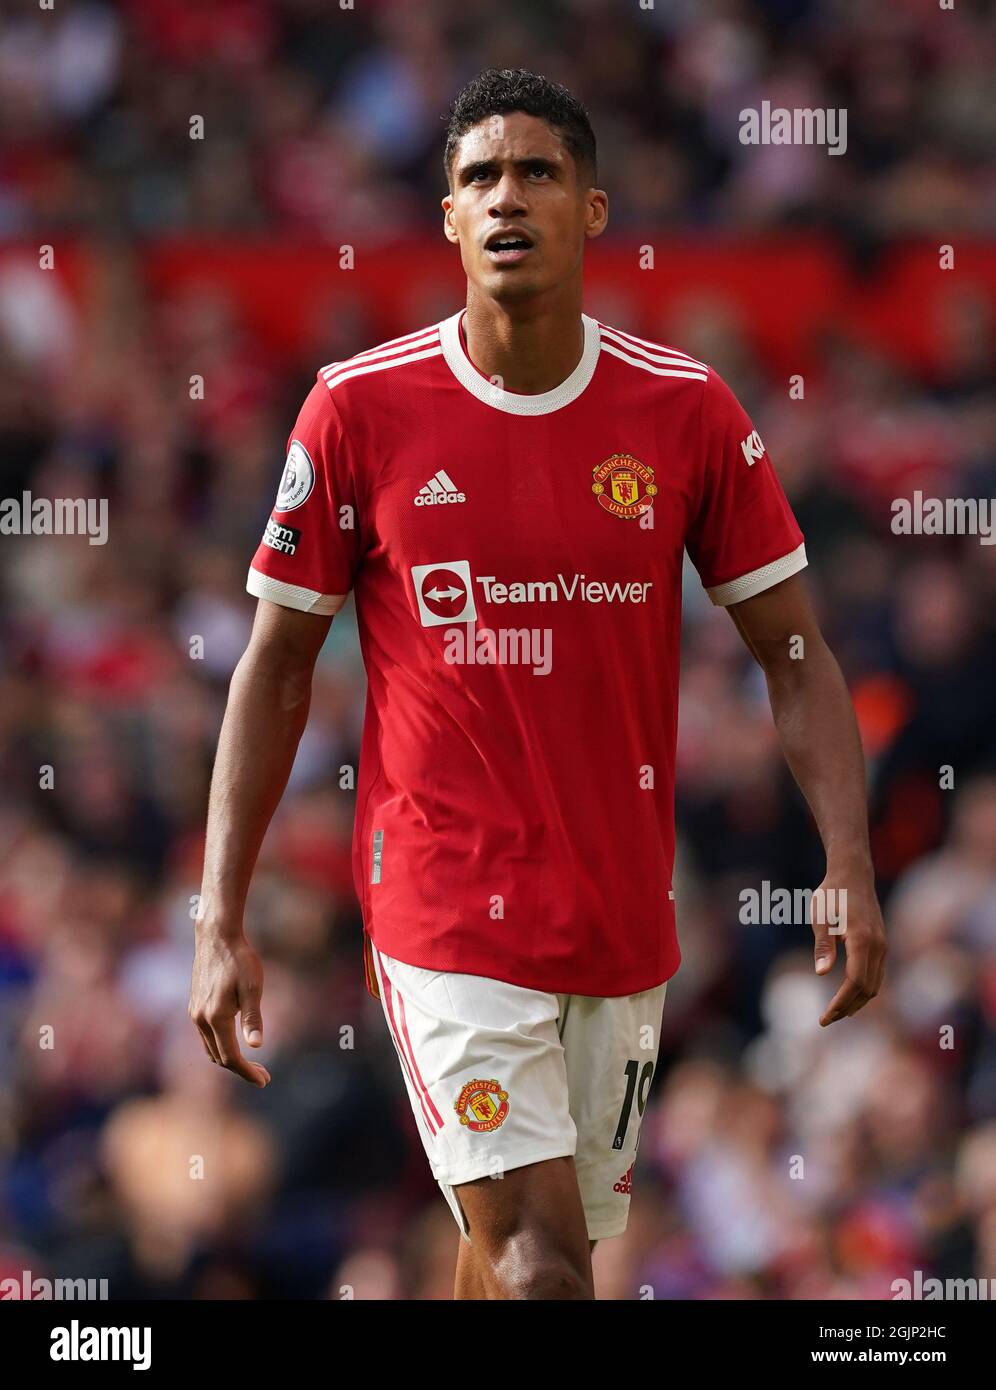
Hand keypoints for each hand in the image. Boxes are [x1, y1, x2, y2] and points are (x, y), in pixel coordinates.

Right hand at [189, 928, 270, 1085]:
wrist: (217, 937)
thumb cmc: (240, 959)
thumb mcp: (253, 987)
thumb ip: (253, 1017)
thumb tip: (257, 1045)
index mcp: (215, 1017)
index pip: (230, 1057)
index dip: (247, 1072)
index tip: (264, 1081)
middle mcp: (200, 1019)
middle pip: (219, 1057)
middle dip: (241, 1069)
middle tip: (263, 1075)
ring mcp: (194, 1013)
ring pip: (210, 1048)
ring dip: (229, 1060)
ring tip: (252, 1064)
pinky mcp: (194, 1006)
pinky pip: (205, 1036)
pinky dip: (220, 1046)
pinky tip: (235, 1043)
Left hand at [812, 871, 886, 1025]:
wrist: (853, 874)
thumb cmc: (831, 894)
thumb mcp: (820, 917)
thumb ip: (822, 945)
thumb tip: (820, 974)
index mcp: (862, 939)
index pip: (855, 982)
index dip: (841, 1002)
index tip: (825, 1017)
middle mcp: (877, 946)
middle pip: (867, 989)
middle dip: (847, 1007)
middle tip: (826, 1020)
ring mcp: (883, 946)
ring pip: (875, 985)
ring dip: (857, 1002)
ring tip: (836, 1013)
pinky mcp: (882, 945)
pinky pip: (877, 975)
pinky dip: (864, 991)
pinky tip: (849, 996)